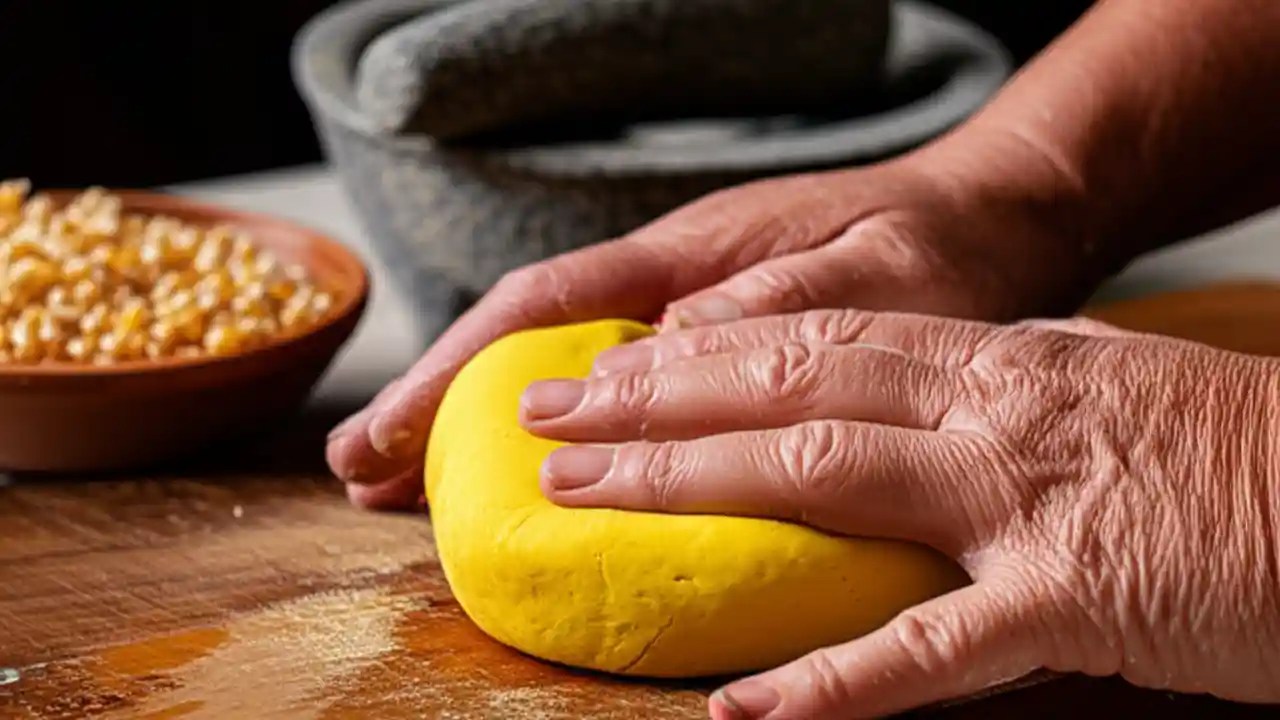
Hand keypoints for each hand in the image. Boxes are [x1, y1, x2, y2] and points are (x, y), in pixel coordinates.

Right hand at [327, 142, 1090, 508]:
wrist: (993, 216)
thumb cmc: (938, 244)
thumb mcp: (878, 272)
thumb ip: (777, 304)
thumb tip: (662, 345)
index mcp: (693, 257)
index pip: (544, 305)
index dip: (455, 369)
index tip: (387, 433)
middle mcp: (674, 283)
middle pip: (527, 338)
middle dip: (436, 402)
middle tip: (359, 475)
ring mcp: (691, 312)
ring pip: (562, 366)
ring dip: (480, 421)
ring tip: (406, 487)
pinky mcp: (719, 342)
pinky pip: (616, 388)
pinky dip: (563, 431)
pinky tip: (535, 471)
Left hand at [520, 310, 1279, 717]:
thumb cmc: (1238, 454)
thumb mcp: (1104, 386)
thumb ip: (1003, 384)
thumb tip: (919, 384)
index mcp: (1000, 356)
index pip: (816, 339)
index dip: (700, 352)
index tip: (608, 366)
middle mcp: (996, 406)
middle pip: (792, 387)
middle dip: (658, 400)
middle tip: (551, 416)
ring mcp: (1029, 497)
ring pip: (827, 476)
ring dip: (697, 486)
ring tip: (590, 499)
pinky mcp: (1077, 601)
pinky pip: (936, 645)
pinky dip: (840, 681)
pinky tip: (750, 712)